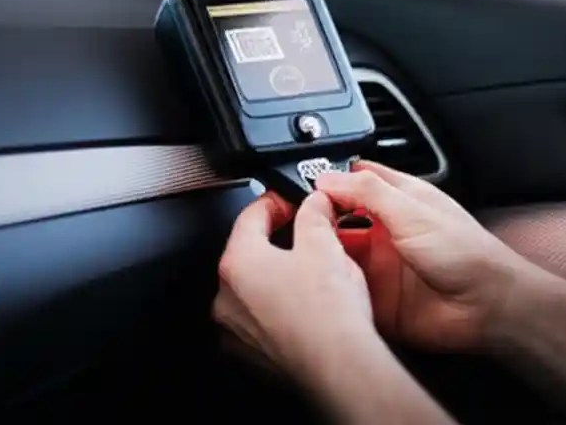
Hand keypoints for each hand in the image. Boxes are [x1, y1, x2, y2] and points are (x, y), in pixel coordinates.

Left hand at [213, 190, 376, 376]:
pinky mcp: (252, 356)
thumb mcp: (323, 244)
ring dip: (276, 277)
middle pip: (249, 254)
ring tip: (310, 274)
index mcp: (237, 263)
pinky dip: (278, 310)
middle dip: (276, 241)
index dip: (275, 202)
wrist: (339, 365)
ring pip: (254, 290)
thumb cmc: (327, 312)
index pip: (249, 217)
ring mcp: (236, 331)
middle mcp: (227, 299)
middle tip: (306, 234)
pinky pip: (261, 321)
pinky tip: (305, 308)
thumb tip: (313, 202)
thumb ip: (313, 213)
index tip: (290, 201)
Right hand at [315, 161, 565, 351]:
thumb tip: (328, 177)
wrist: (487, 306)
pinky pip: (344, 289)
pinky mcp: (377, 298)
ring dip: (322, 252)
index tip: (306, 185)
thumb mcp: (413, 210)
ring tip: (305, 250)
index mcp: (400, 201)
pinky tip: (320, 281)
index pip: (357, 181)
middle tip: (297, 220)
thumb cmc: (467, 254)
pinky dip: (331, 285)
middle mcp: (388, 231)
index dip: (332, 180)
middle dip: (319, 218)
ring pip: (338, 254)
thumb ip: (368, 192)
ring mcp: (382, 265)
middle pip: (341, 218)